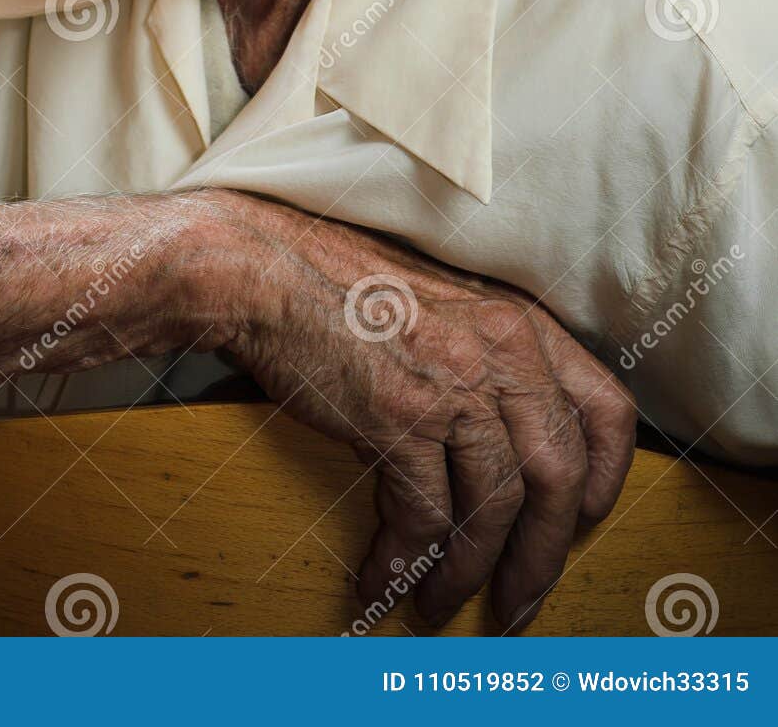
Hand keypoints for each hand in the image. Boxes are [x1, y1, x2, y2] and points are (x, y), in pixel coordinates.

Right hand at [203, 189, 635, 631]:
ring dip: (470, 573)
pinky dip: (405, 563)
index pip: (605, 408)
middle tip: (519, 600)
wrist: (267, 269)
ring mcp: (454, 385)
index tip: (587, 519)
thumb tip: (505, 437)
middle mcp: (501, 350)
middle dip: (543, 554)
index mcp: (518, 321)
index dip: (605, 478)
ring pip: (494, 509)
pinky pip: (423, 518)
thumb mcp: (443, 302)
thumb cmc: (343, 286)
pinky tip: (383, 581)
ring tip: (439, 603)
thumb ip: (487, 355)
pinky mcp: (400, 418)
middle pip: (558, 476)